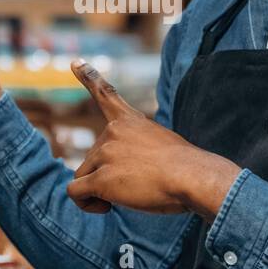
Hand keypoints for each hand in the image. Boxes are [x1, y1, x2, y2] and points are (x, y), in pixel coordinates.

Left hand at [66, 60, 240, 219]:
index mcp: (130, 121)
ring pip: (83, 176)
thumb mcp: (164, 145)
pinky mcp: (101, 177)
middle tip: (134, 186)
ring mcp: (105, 153)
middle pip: (92, 158)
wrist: (192, 177)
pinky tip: (107, 206)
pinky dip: (86, 203)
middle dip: (106, 175)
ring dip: (96, 191)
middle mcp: (113, 132)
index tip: (75, 62)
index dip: (89, 77)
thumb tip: (126, 172)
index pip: (106, 93)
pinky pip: (76, 192)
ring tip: (125, 197)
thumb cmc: (186, 168)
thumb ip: (140, 150)